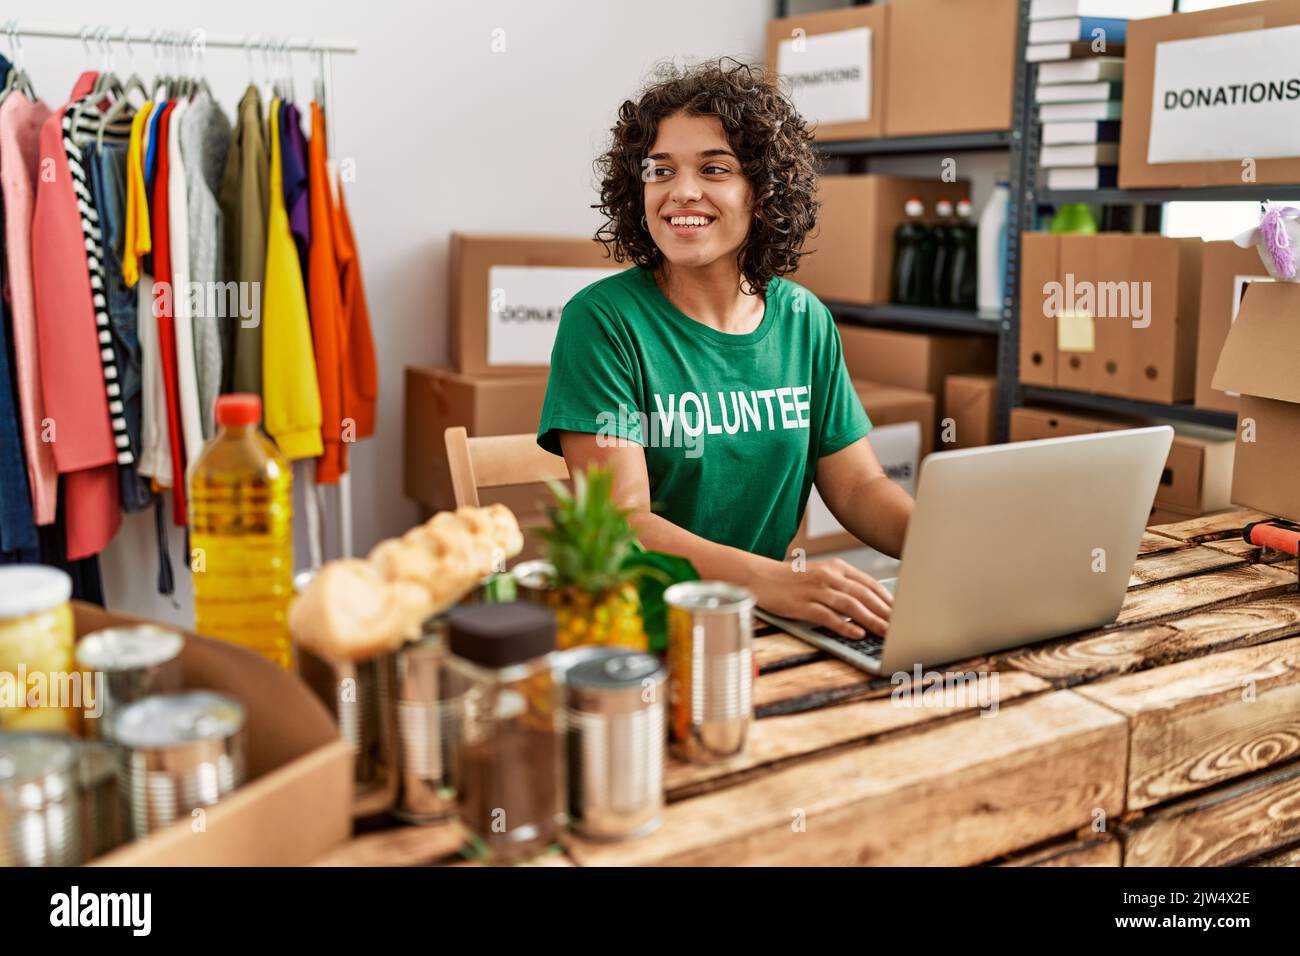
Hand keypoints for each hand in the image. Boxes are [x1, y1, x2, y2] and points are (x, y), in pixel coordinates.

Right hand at [746, 556, 893, 638]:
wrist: (760, 577)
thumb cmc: (792, 579)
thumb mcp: (820, 574)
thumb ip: (842, 584)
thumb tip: (868, 602)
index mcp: (836, 567)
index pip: (868, 584)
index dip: (887, 599)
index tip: (901, 613)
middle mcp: (828, 576)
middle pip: (863, 596)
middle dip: (885, 613)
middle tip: (901, 627)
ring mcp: (815, 590)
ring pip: (850, 606)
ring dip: (871, 621)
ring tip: (886, 633)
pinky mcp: (802, 605)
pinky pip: (828, 617)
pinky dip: (844, 626)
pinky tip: (857, 634)